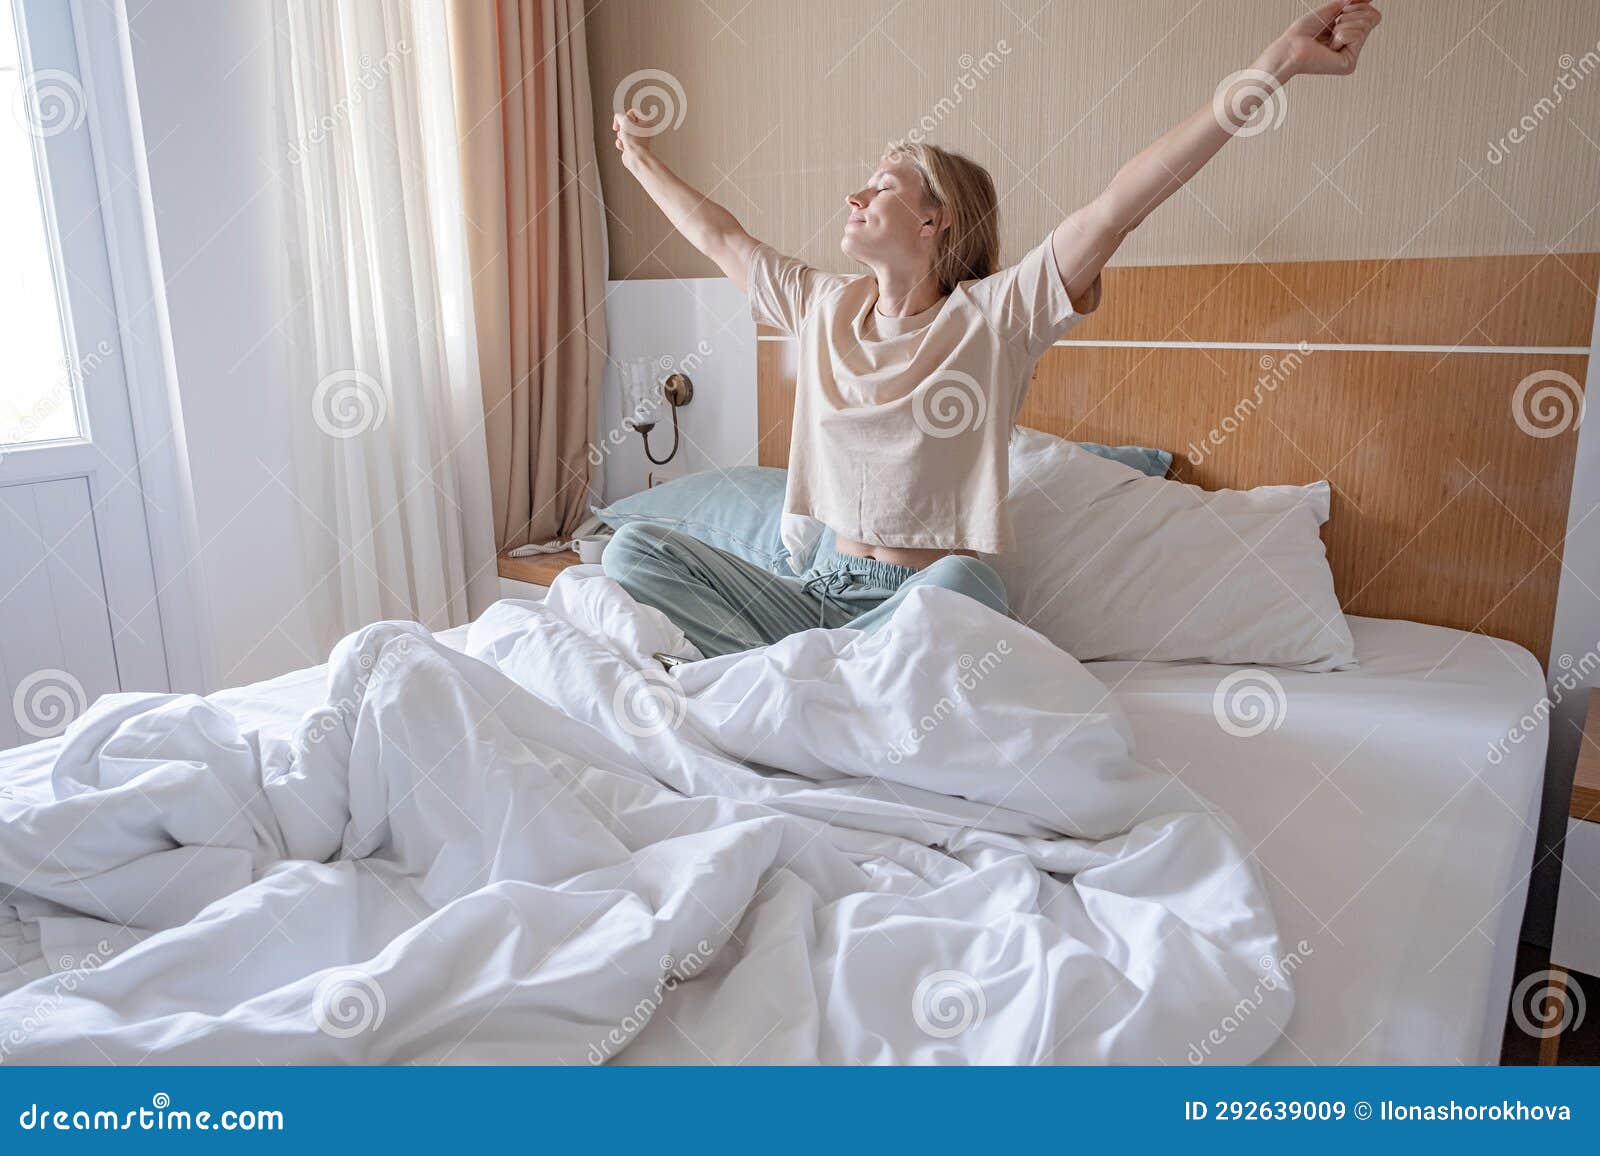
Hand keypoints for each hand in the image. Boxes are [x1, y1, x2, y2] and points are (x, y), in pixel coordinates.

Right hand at [613, 109, 653, 170]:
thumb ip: (620, 116)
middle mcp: (643, 130)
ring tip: (626, 141)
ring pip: (622, 132)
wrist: (636, 157)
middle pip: (625, 123)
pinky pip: (621, 141)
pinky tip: (625, 148)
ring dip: (621, 136)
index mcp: (646, 122)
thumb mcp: (625, 121)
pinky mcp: (631, 146)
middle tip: (626, 133)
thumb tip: (618, 120)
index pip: (632, 112)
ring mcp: (637, 139)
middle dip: (622, 128)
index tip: (625, 122)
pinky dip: (621, 144)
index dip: (626, 116)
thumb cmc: (633, 139)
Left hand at [1264, 1, 1381, 78]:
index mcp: (1349, 36)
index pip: (1373, 15)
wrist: (1289, 48)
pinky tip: (1329, 47)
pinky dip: (1339, 35)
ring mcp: (1352, 57)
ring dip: (1342, 26)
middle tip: (1332, 27)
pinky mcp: (1349, 64)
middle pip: (1372, 19)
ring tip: (1329, 38)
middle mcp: (1352, 48)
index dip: (1358, 7)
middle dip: (1350, 16)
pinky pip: (1355, 36)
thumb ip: (1352, 3)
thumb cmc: (1302, 33)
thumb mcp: (1331, 10)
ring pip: (1364, 26)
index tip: (1340, 14)